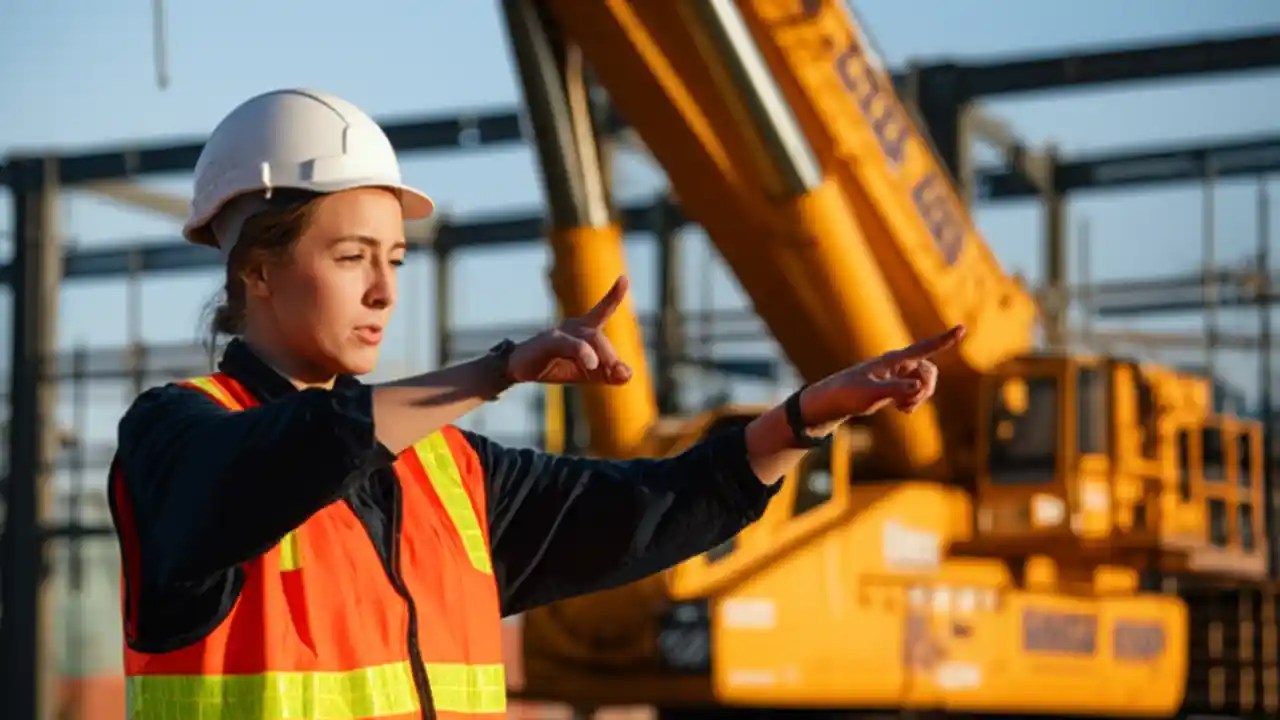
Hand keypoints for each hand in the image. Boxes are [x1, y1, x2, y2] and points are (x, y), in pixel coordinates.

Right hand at [506, 275, 635, 384]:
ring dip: (602, 357)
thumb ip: (608, 374)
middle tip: (619, 375)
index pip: (602, 311)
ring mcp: (560, 332)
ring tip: (609, 371)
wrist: (518, 369)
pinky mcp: (549, 341)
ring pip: (589, 339)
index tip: (623, 279)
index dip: (613, 295)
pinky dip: (583, 353)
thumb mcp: (586, 374)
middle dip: (611, 357)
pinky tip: (591, 364)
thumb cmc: (555, 366)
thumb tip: (629, 374)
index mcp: (583, 329)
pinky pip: (571, 344)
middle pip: (599, 337)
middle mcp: (573, 326)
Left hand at [802, 325, 965, 427]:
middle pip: (929, 371)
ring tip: (900, 407)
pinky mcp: (895, 386)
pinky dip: (915, 402)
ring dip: (920, 398)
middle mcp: (897, 365)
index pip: (922, 348)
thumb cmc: (847, 394)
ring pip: (925, 383)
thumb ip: (895, 389)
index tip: (962, 328)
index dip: (944, 340)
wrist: (832, 402)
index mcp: (891, 360)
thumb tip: (918, 387)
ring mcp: (897, 375)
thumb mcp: (870, 394)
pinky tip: (901, 409)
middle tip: (906, 404)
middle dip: (926, 389)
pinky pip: (917, 392)